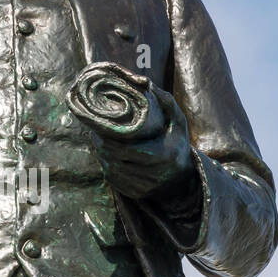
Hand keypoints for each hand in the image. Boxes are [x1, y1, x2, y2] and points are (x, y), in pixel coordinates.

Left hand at [90, 81, 195, 203]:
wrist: (183, 179)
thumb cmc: (177, 144)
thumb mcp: (177, 122)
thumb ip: (165, 102)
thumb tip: (145, 82)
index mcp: (162, 155)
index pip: (125, 148)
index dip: (108, 138)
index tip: (100, 126)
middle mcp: (152, 174)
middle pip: (114, 158)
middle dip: (101, 144)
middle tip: (94, 131)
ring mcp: (142, 186)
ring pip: (110, 168)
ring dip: (102, 155)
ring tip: (97, 141)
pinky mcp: (134, 193)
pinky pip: (113, 179)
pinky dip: (107, 166)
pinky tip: (105, 155)